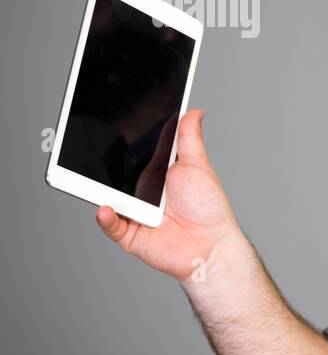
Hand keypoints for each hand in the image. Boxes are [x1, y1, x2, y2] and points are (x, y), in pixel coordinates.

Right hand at [95, 109, 242, 281]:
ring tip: (91, 178)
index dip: (119, 142)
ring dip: (100, 190)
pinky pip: (112, 226)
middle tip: (85, 150)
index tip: (107, 123)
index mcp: (153, 174)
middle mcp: (140, 193)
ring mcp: (133, 214)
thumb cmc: (208, 207)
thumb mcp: (197, 165)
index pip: (130, 155)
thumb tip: (193, 110)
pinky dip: (106, 218)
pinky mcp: (130, 235)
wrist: (214, 244)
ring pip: (107, 198)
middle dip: (99, 164)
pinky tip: (104, 208)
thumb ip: (189, 138)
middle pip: (112, 176)